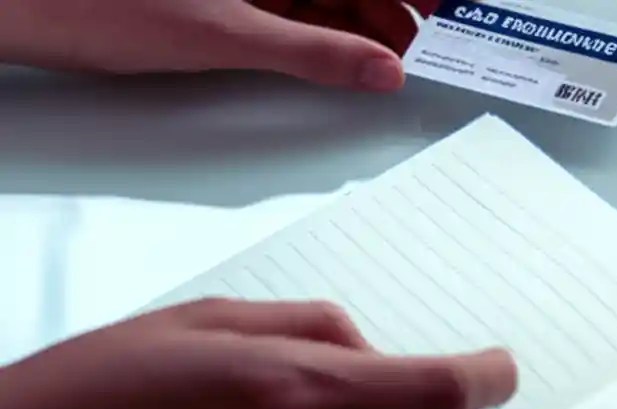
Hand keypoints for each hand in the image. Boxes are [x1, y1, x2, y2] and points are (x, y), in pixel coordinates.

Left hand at [0, 0, 438, 91]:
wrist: (29, 13)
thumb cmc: (102, 3)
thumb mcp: (230, 36)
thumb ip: (316, 54)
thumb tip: (378, 68)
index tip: (448, 8)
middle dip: (394, 8)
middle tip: (432, 42)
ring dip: (363, 22)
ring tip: (397, 57)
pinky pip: (296, 8)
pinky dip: (326, 31)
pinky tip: (348, 54)